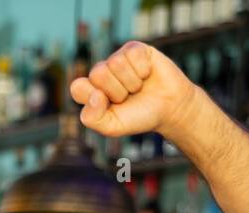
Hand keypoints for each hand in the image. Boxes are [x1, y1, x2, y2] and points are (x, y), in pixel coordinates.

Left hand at [70, 41, 201, 142]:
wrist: (170, 108)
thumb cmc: (139, 117)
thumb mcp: (113, 127)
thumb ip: (93, 118)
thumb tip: (94, 94)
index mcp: (90, 92)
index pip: (78, 87)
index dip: (94, 98)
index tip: (109, 105)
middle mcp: (102, 73)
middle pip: (98, 73)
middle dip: (117, 91)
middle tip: (128, 97)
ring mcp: (118, 59)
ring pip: (116, 63)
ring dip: (132, 81)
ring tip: (138, 87)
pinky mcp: (135, 49)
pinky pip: (132, 54)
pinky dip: (143, 69)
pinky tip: (147, 74)